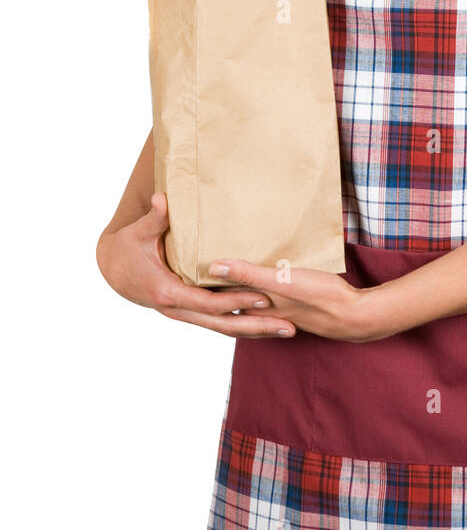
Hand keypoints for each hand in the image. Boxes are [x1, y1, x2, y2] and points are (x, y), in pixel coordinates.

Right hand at [95, 193, 297, 338]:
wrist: (113, 270)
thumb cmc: (128, 248)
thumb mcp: (139, 233)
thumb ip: (155, 217)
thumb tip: (162, 199)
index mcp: (168, 292)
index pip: (208, 302)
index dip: (236, 300)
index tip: (263, 295)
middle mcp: (179, 309)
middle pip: (223, 324)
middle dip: (257, 326)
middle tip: (289, 327)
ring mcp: (185, 313)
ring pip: (224, 328)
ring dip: (255, 330)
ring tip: (287, 330)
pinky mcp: (190, 311)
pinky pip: (219, 322)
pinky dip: (242, 324)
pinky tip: (266, 324)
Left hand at [205, 258, 388, 342]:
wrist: (353, 315)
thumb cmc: (317, 297)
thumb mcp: (280, 281)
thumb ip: (248, 274)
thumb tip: (213, 267)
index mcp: (254, 307)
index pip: (217, 297)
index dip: (198, 286)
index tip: (180, 268)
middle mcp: (261, 312)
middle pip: (227, 301)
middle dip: (209, 289)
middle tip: (191, 268)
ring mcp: (276, 312)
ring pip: (244, 301)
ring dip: (231, 289)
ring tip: (219, 271)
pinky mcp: (291, 307)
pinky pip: (262, 299)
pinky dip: (251, 291)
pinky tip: (257, 280)